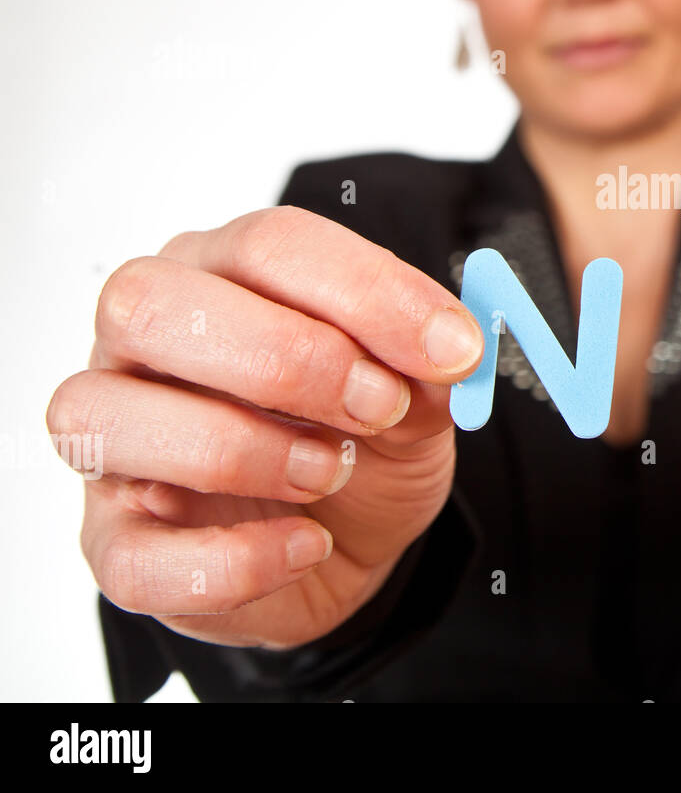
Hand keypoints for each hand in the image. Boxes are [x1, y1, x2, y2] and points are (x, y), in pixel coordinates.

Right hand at [46, 206, 483, 649]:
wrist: (351, 540)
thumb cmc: (364, 439)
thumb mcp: (418, 395)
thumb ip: (426, 367)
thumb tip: (447, 349)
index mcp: (222, 274)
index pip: (266, 244)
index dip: (365, 292)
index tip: (451, 349)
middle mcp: (143, 344)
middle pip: (153, 304)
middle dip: (287, 357)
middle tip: (379, 405)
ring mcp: (113, 444)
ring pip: (104, 416)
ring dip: (242, 449)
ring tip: (330, 471)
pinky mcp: (115, 543)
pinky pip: (134, 557)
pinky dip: (236, 560)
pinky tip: (307, 544)